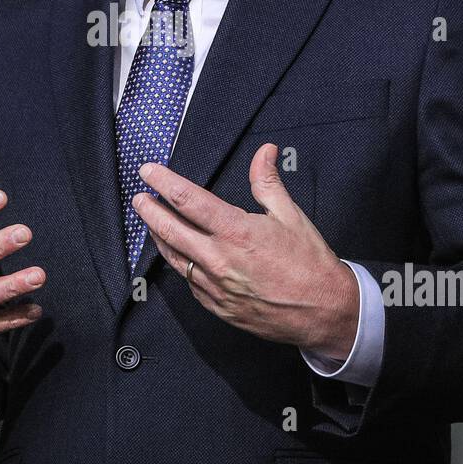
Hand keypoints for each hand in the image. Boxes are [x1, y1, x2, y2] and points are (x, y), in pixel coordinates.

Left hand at [132, 143, 357, 359]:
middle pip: (170, 230)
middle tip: (139, 197)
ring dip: (158, 237)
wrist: (324, 312)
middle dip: (149, 211)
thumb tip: (264, 151)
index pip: (188, 200)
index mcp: (236, 232)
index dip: (165, 183)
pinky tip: (178, 255)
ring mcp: (215, 286)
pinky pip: (189, 282)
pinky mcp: (217, 306)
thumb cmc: (310, 264)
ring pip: (174, 258)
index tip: (150, 172)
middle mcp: (220, 259)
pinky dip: (180, 264)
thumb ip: (268, 181)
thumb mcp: (290, 215)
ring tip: (150, 223)